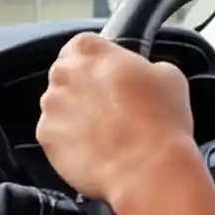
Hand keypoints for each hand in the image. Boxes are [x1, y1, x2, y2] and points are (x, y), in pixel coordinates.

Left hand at [37, 32, 196, 204]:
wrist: (147, 168)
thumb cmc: (161, 119)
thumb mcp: (168, 75)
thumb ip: (145, 67)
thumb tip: (141, 75)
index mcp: (89, 50)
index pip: (83, 45)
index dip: (99, 63)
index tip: (111, 76)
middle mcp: (62, 73)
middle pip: (67, 75)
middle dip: (84, 88)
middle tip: (112, 107)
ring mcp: (50, 107)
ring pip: (59, 107)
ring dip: (76, 115)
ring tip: (106, 134)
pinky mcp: (45, 139)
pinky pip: (56, 136)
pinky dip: (71, 142)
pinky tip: (96, 150)